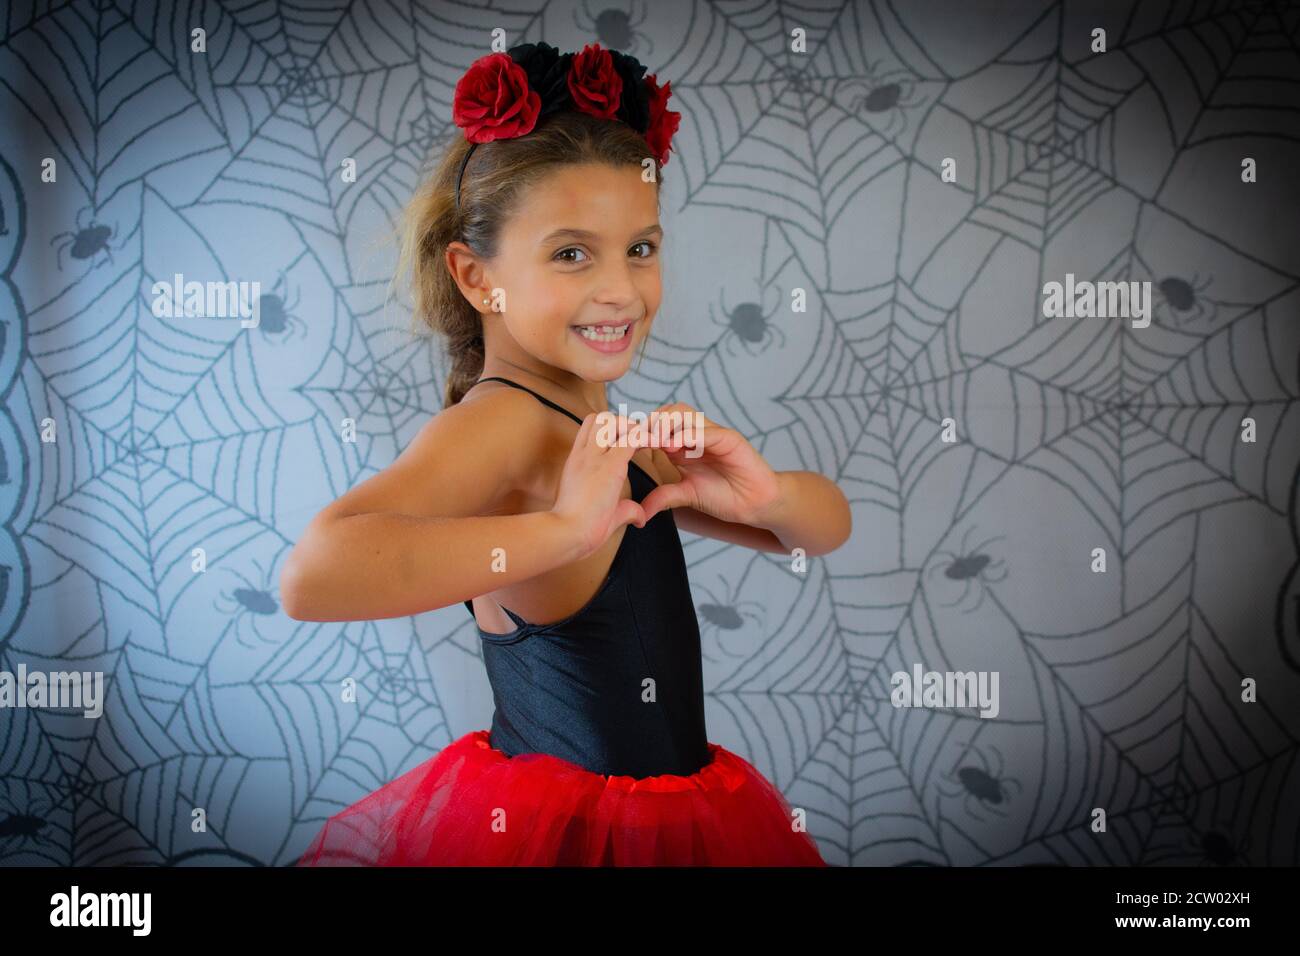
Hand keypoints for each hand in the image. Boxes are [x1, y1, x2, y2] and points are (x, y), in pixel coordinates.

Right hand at [550, 411, 648, 557]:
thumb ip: (624, 509)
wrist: (565, 535)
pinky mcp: (609, 466)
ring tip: (645, 445)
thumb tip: (639, 517)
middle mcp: (583, 455)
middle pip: (600, 417)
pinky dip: (646, 439)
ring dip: (631, 428)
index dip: (611, 430)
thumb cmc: (577, 530)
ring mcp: (594, 458)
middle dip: (622, 424)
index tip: (627, 444)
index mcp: (577, 463)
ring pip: (612, 420)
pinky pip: (631, 438)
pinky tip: (656, 447)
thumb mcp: (603, 513)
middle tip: (638, 443)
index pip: (590, 429)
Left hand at [638, 403, 781, 525]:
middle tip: (639, 441)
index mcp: (683, 444)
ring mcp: (713, 434)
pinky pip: (707, 430)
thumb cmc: (725, 497)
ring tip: (657, 442)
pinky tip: (677, 447)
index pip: (658, 426)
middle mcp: (696, 435)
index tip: (626, 446)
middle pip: (668, 412)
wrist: (755, 505)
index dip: (642, 433)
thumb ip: (664, 497)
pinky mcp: (730, 439)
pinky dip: (690, 435)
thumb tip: (640, 512)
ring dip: (668, 424)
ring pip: (685, 414)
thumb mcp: (687, 495)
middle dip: (652, 423)